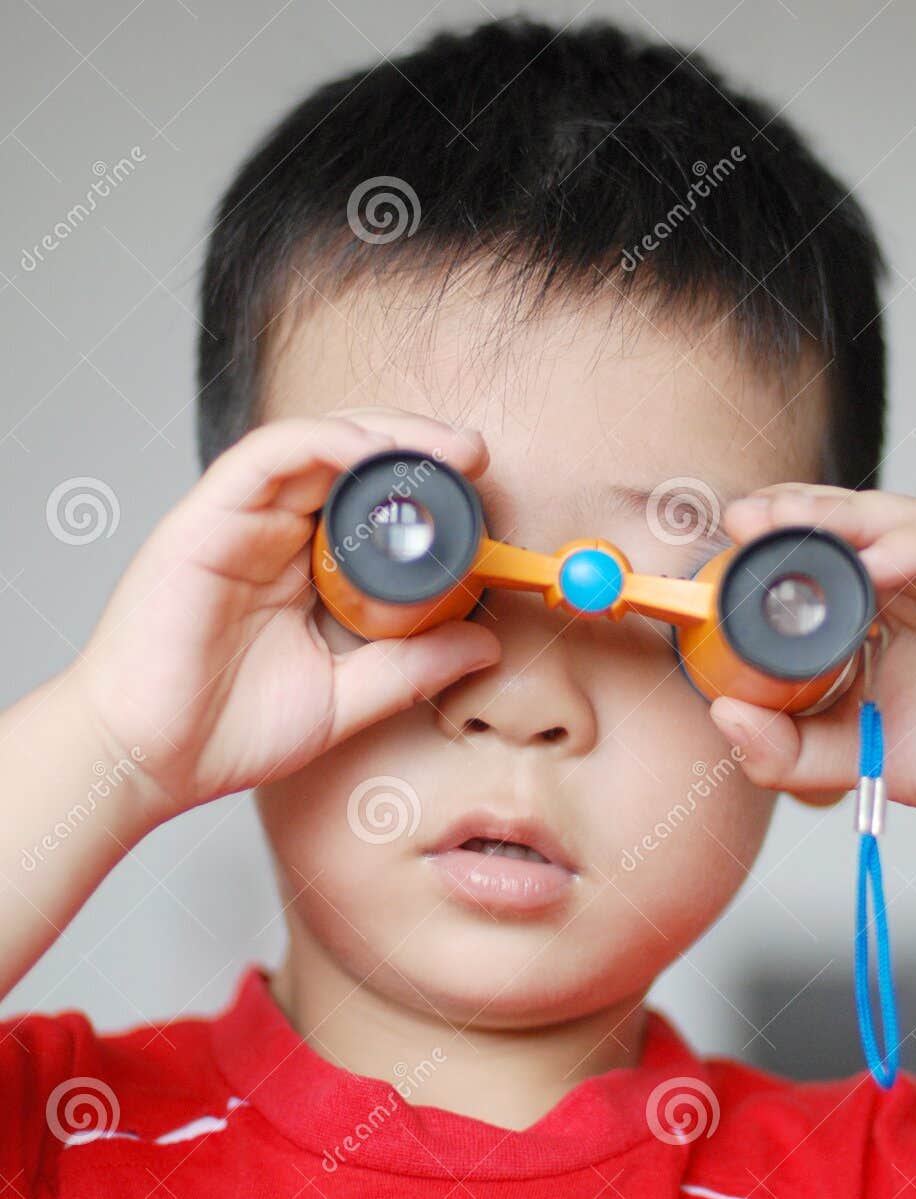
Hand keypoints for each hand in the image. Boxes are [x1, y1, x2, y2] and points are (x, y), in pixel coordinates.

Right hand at [67, 409, 501, 826]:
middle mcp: (270, 531)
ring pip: (313, 444)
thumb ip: (411, 667)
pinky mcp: (203, 519)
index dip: (425, 486)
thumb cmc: (223, 731)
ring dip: (382, 436)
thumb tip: (485, 642)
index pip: (367, 500)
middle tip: (475, 456)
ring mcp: (236, 520)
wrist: (146, 761)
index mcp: (300, 565)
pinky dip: (321, 445)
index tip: (483, 495)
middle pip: (348, 457)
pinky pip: (265, 457)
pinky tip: (369, 454)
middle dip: (415, 445)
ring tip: (441, 451)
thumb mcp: (344, 698)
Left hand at [709, 485, 915, 859]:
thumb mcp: (847, 753)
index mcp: (879, 602)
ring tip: (796, 525)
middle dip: (800, 513)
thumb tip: (725, 715)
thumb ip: (783, 748)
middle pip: (856, 522)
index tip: (728, 536)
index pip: (824, 548)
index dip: (778, 536)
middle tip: (750, 514)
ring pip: (904, 517)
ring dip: (847, 518)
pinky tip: (877, 562)